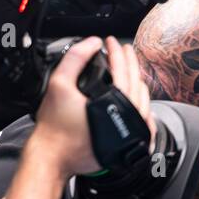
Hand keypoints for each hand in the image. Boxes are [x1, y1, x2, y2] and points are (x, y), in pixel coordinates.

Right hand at [32, 36, 154, 177]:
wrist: (54, 156)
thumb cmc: (55, 126)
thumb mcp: (59, 83)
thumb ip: (75, 59)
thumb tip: (92, 43)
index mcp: (112, 104)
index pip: (122, 70)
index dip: (117, 52)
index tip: (111, 42)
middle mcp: (126, 119)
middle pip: (137, 85)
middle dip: (131, 63)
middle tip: (124, 50)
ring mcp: (130, 134)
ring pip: (144, 104)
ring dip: (139, 84)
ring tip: (131, 71)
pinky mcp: (127, 146)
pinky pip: (144, 125)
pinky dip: (144, 110)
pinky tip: (138, 101)